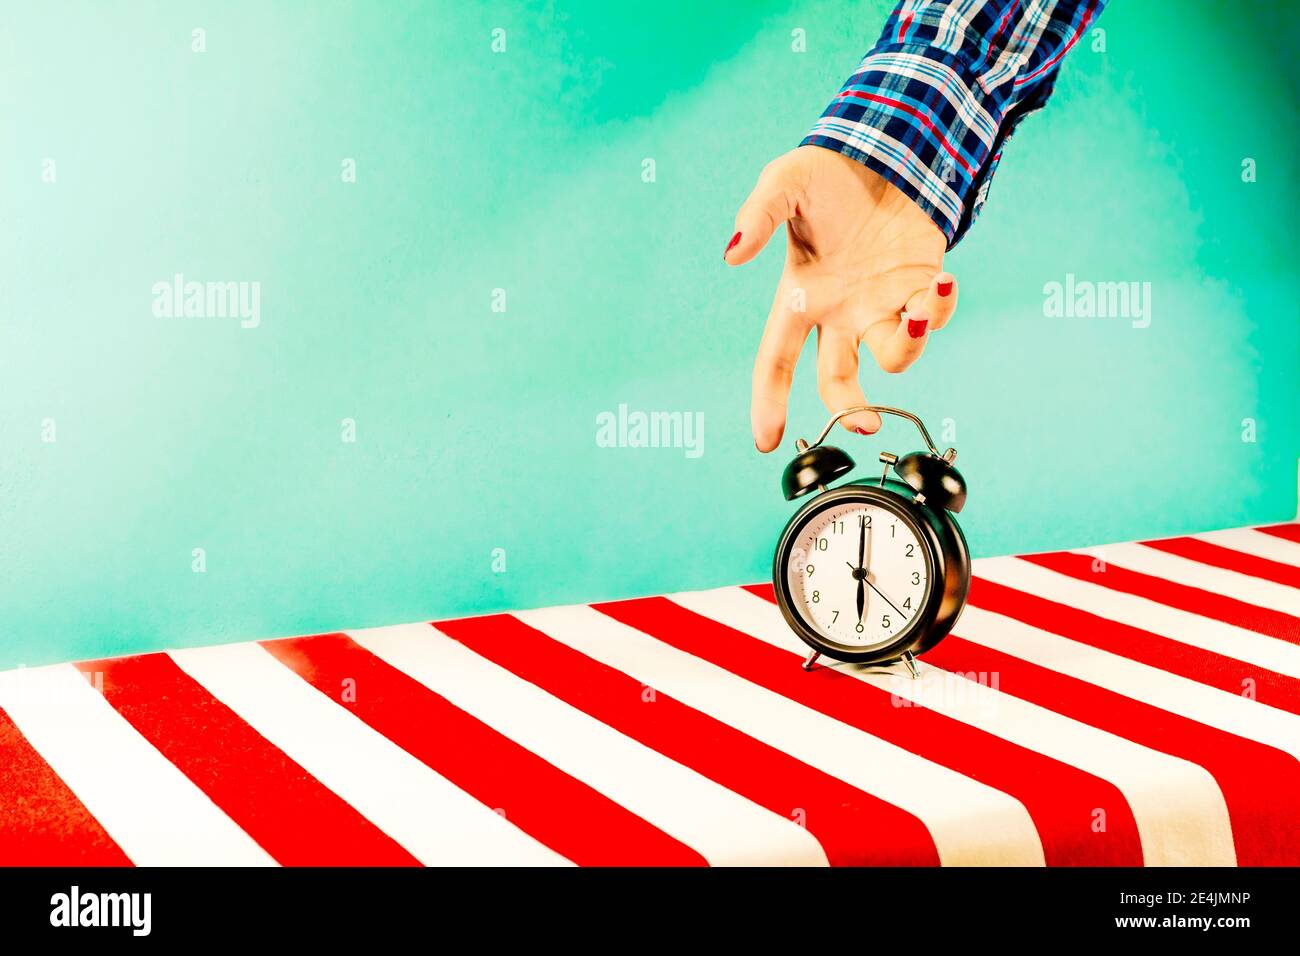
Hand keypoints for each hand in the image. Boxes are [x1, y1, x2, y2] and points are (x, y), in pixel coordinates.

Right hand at [725, 146, 958, 450]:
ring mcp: (881, 305)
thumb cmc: (826, 174)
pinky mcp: (920, 287)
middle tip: (866, 423)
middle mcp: (840, 313)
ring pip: (894, 356)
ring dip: (909, 346)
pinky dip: (941, 307)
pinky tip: (943, 281)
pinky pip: (934, 317)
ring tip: (919, 314)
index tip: (767, 441)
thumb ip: (758, 217)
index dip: (769, 402)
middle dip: (850, 410)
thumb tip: (732, 255)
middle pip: (838, 382)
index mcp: (801, 298)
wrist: (883, 150)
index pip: (776, 361)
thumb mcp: (784, 183)